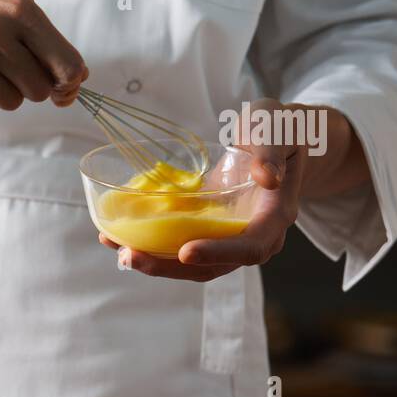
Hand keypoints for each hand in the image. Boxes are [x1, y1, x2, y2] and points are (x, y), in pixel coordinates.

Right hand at [0, 0, 87, 109]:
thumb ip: (34, 26)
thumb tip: (70, 72)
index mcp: (18, 9)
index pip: (66, 63)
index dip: (70, 81)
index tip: (66, 85)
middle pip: (40, 89)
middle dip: (32, 84)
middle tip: (14, 69)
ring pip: (10, 100)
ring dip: (1, 88)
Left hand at [98, 97, 320, 281]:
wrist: (276, 138)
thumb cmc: (277, 129)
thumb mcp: (275, 129)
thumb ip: (270, 151)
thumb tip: (267, 178)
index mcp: (275, 215)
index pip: (251, 247)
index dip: (219, 252)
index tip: (186, 252)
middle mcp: (254, 235)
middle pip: (214, 266)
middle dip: (170, 267)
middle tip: (131, 257)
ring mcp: (229, 236)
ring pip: (193, 263)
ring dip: (155, 262)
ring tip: (119, 250)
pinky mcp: (209, 230)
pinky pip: (181, 245)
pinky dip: (153, 245)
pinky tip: (119, 236)